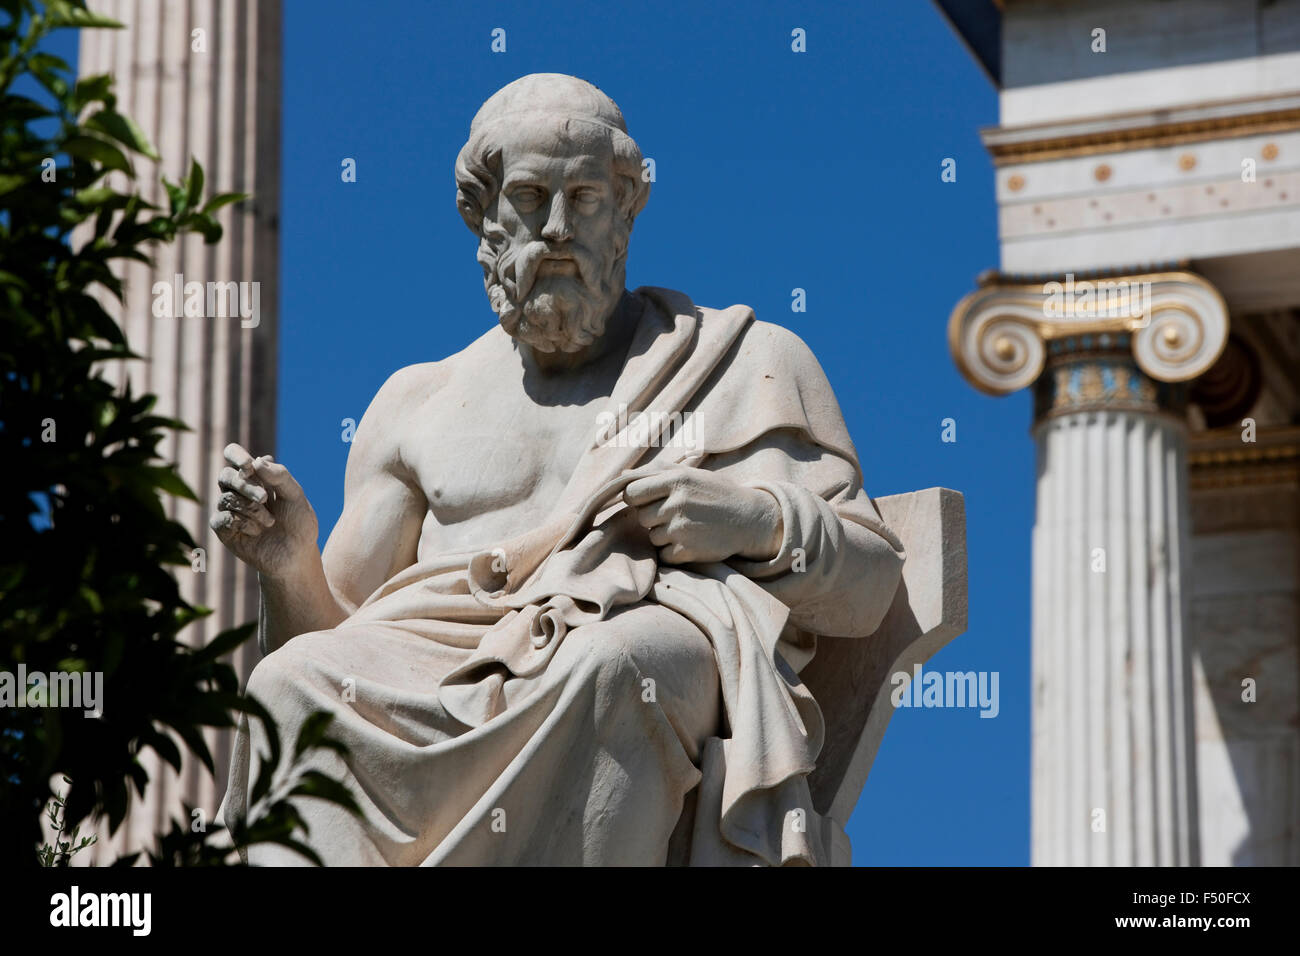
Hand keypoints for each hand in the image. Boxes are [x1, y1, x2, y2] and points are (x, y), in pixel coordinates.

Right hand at [209, 443, 319, 577]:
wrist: (296, 555)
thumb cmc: (298, 523)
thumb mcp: (296, 497)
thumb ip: (280, 476)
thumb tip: (257, 460)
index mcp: (256, 476)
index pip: (234, 455)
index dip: (236, 456)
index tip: (249, 466)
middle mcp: (239, 490)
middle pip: (226, 476)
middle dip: (246, 485)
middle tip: (265, 498)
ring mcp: (229, 509)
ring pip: (226, 498)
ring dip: (251, 508)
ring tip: (270, 522)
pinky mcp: (224, 529)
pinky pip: (222, 518)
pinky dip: (242, 522)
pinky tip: (256, 531)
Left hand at [623, 467, 783, 564]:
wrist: (749, 518)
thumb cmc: (715, 493)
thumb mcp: (690, 474)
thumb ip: (655, 472)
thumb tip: (621, 477)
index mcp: (675, 480)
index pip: (631, 492)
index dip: (636, 498)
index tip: (648, 500)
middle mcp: (677, 503)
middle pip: (641, 517)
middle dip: (652, 517)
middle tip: (674, 513)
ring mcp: (682, 529)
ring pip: (651, 537)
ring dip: (664, 534)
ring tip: (686, 526)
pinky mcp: (688, 551)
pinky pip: (663, 554)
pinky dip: (673, 551)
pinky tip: (691, 540)